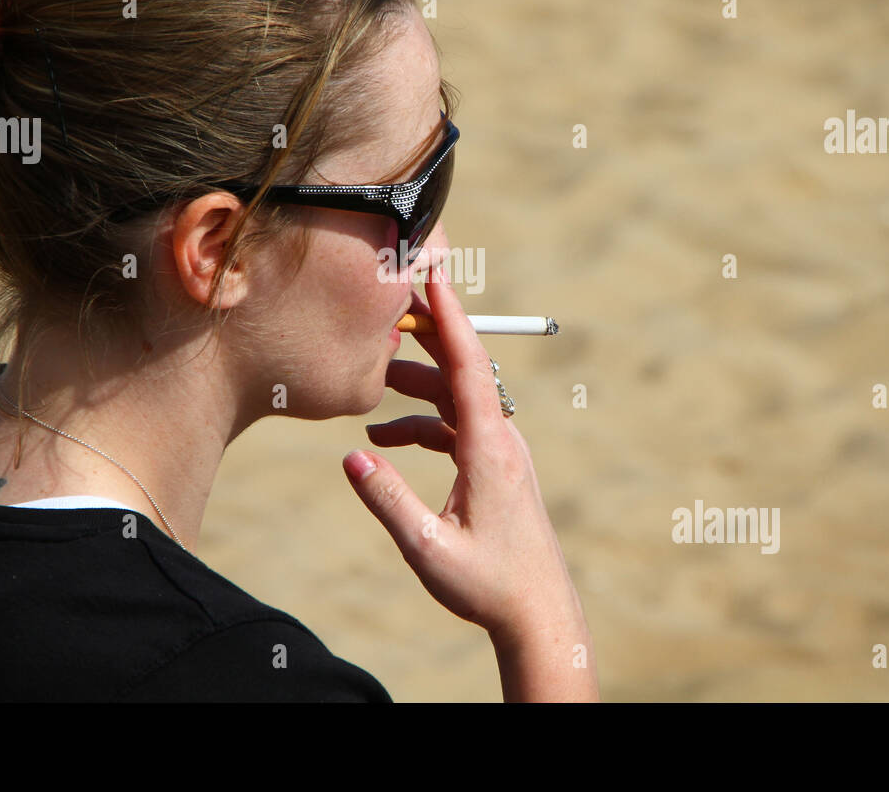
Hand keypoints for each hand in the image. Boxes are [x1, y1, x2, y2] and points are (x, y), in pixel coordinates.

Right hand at [342, 263, 587, 640]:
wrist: (537, 613)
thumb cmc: (488, 585)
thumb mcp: (427, 547)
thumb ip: (387, 499)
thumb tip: (351, 455)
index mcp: (490, 449)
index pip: (469, 366)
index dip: (450, 317)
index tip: (435, 274)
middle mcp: (501, 440)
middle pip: (461, 370)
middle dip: (425, 335)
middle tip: (389, 305)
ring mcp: (500, 452)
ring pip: (455, 399)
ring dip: (414, 386)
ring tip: (370, 381)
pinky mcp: (495, 467)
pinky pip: (455, 427)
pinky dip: (420, 423)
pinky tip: (383, 438)